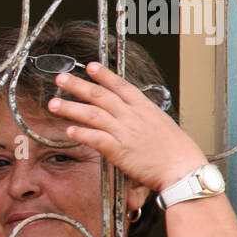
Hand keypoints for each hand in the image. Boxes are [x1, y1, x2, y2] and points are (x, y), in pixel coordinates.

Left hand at [46, 62, 207, 191]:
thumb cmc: (177, 152)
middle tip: (60, 78)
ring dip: (71, 108)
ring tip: (53, 104)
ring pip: (93, 114)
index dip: (103, 75)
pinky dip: (82, 133)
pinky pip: (96, 139)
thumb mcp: (162, 126)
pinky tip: (69, 130)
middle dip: (77, 86)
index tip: (89, 66)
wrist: (184, 170)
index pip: (120, 86)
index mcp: (145, 108)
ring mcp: (125, 132)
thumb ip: (144, 119)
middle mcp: (133, 116)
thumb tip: (132, 117)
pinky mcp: (120, 151)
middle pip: (100, 96)